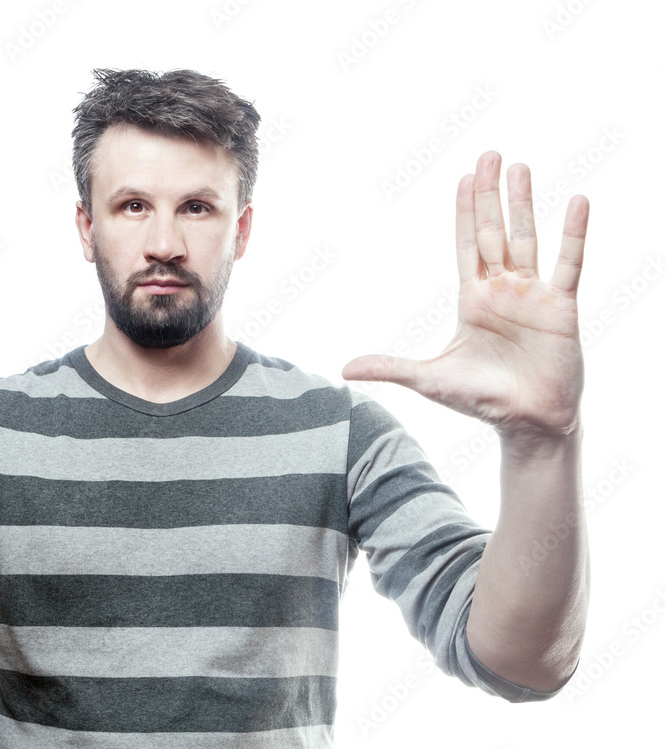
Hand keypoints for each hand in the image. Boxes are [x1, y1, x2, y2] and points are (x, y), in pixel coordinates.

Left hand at [342, 151, 588, 437]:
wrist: (526, 422)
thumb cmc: (480, 399)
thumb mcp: (430, 380)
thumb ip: (390, 368)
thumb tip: (344, 370)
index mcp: (472, 299)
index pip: (467, 245)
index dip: (465, 212)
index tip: (464, 177)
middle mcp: (502, 290)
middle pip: (495, 232)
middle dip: (490, 195)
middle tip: (489, 154)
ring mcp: (533, 296)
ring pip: (528, 239)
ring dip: (524, 204)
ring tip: (520, 167)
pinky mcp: (562, 308)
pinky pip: (570, 264)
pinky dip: (573, 234)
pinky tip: (576, 202)